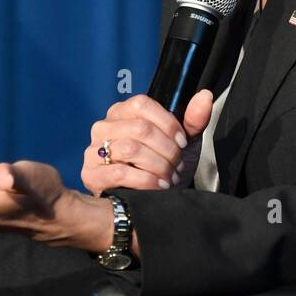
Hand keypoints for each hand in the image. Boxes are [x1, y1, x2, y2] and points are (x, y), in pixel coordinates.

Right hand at [82, 90, 212, 194]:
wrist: (149, 198)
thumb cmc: (162, 164)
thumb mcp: (182, 142)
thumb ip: (193, 119)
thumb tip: (205, 96)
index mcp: (122, 112)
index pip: (141, 104)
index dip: (167, 123)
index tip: (182, 142)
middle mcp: (103, 126)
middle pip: (140, 129)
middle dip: (166, 150)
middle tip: (178, 165)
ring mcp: (93, 150)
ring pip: (130, 149)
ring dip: (158, 166)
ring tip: (170, 177)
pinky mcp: (90, 174)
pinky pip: (120, 172)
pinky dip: (146, 180)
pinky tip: (159, 186)